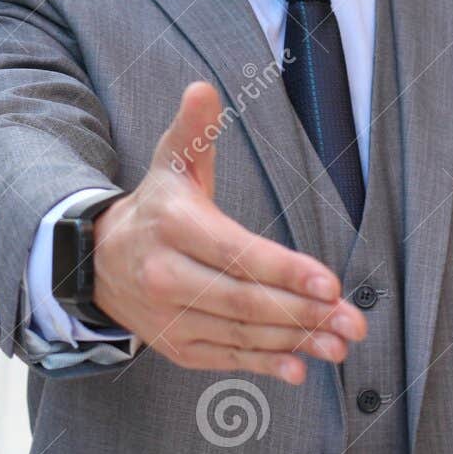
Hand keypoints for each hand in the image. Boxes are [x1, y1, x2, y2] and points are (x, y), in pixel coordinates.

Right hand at [93, 80, 365, 383]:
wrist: (100, 261)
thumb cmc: (158, 206)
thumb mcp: (171, 162)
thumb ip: (193, 128)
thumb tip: (203, 89)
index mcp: (172, 226)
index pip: (235, 252)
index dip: (284, 270)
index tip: (331, 283)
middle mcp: (166, 275)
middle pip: (243, 300)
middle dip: (303, 312)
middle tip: (352, 320)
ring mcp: (169, 316)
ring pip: (240, 333)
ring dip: (296, 341)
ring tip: (340, 342)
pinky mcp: (176, 346)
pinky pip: (227, 357)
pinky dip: (265, 363)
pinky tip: (301, 364)